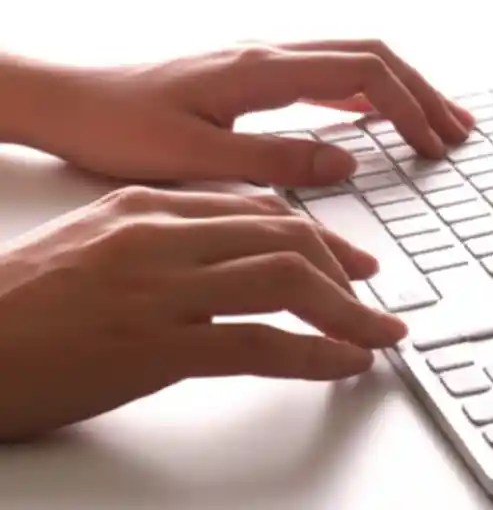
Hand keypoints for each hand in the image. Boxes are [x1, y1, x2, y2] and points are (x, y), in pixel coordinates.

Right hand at [0, 186, 407, 440]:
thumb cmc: (19, 308)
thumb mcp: (93, 248)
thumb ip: (160, 240)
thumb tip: (225, 257)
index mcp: (146, 206)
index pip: (258, 208)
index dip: (317, 235)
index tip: (349, 259)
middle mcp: (160, 235)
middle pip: (283, 235)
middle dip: (344, 267)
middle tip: (376, 297)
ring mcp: (160, 288)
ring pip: (285, 279)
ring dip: (347, 310)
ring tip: (379, 334)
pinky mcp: (155, 345)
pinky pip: (261, 343)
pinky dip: (316, 353)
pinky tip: (344, 363)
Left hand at [25, 39, 474, 186]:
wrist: (68, 101)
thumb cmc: (118, 130)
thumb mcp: (196, 158)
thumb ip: (275, 160)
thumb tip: (350, 161)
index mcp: (262, 70)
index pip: (364, 70)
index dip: (411, 105)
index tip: (436, 145)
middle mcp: (269, 54)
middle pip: (373, 54)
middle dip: (424, 92)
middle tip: (459, 133)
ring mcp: (263, 61)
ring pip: (355, 59)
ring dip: (403, 88)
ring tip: (441, 121)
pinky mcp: (253, 75)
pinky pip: (329, 73)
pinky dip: (370, 92)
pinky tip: (379, 118)